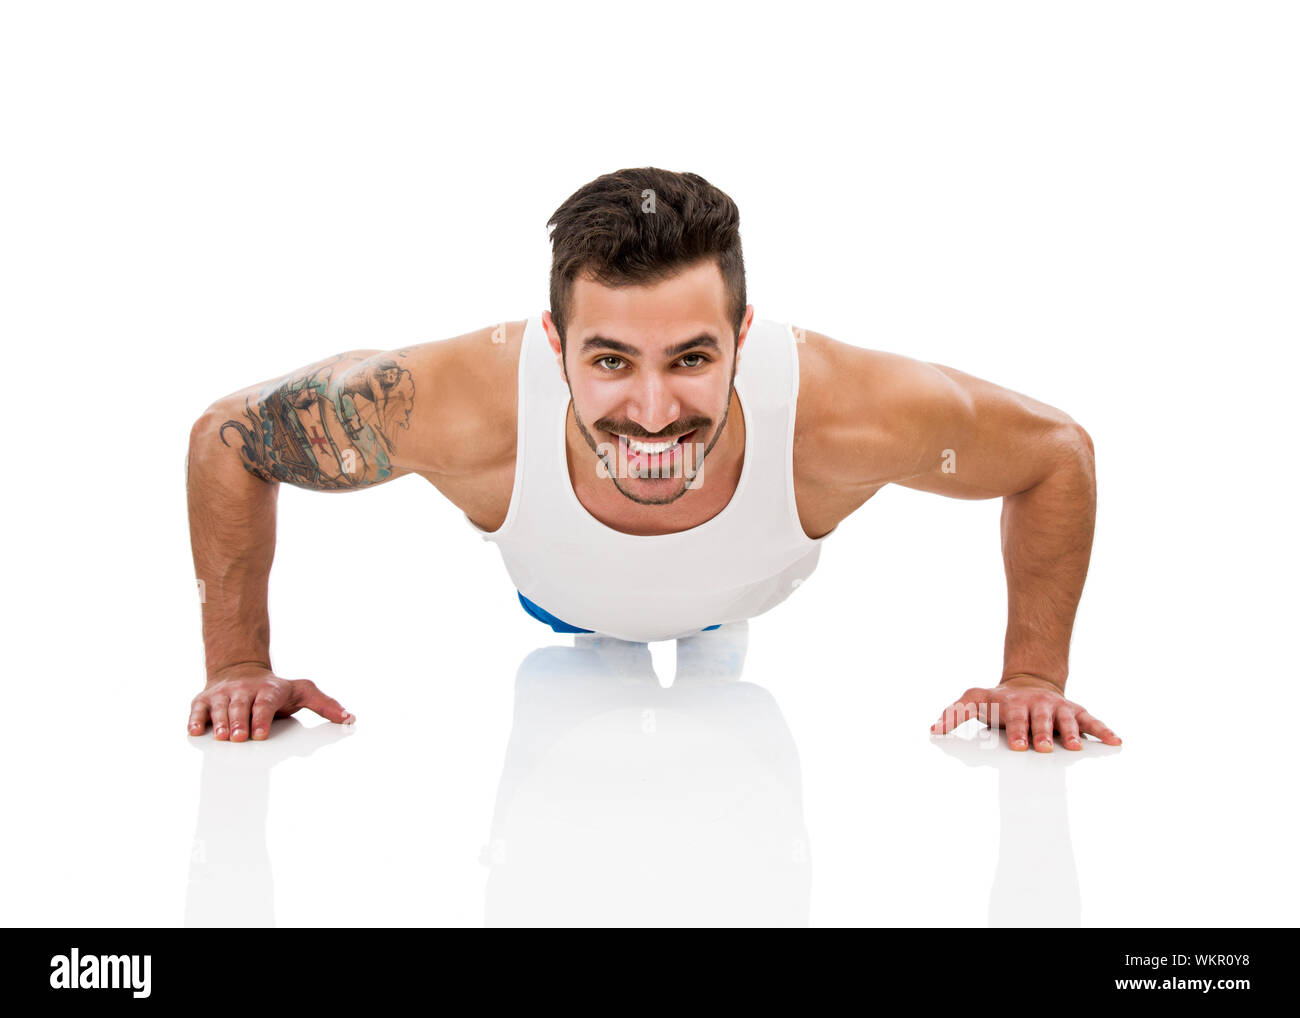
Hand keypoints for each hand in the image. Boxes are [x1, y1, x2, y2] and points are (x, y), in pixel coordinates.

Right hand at [188, 663, 353, 740]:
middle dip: (240, 722)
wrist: (242, 671)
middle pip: (240, 707)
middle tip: (240, 738)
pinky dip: (195, 719)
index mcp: (268, 690)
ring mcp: (223, 695)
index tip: (261, 734)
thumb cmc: (275, 690)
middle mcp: (244, 691)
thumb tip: (350, 719)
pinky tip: (195, 731)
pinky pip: (197, 710)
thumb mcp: (302, 692)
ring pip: (219, 709)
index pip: (265, 704)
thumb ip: (325, 705)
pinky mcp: (204, 700)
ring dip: (220, 723)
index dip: (262, 718)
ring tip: (222, 738)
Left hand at [930, 673, 1121, 751]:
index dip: (1016, 732)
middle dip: (1042, 734)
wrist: (1029, 684)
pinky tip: (1115, 741)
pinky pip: (1091, 720)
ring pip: (1067, 720)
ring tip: (1076, 748)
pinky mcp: (1075, 711)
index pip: (1013, 719)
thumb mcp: (974, 700)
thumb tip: (932, 729)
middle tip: (1044, 748)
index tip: (1017, 747)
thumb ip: (954, 714)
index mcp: (1012, 705)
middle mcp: (1037, 705)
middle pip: (1041, 720)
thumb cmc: (999, 701)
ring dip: (1071, 733)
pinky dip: (1103, 730)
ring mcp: (1057, 708)